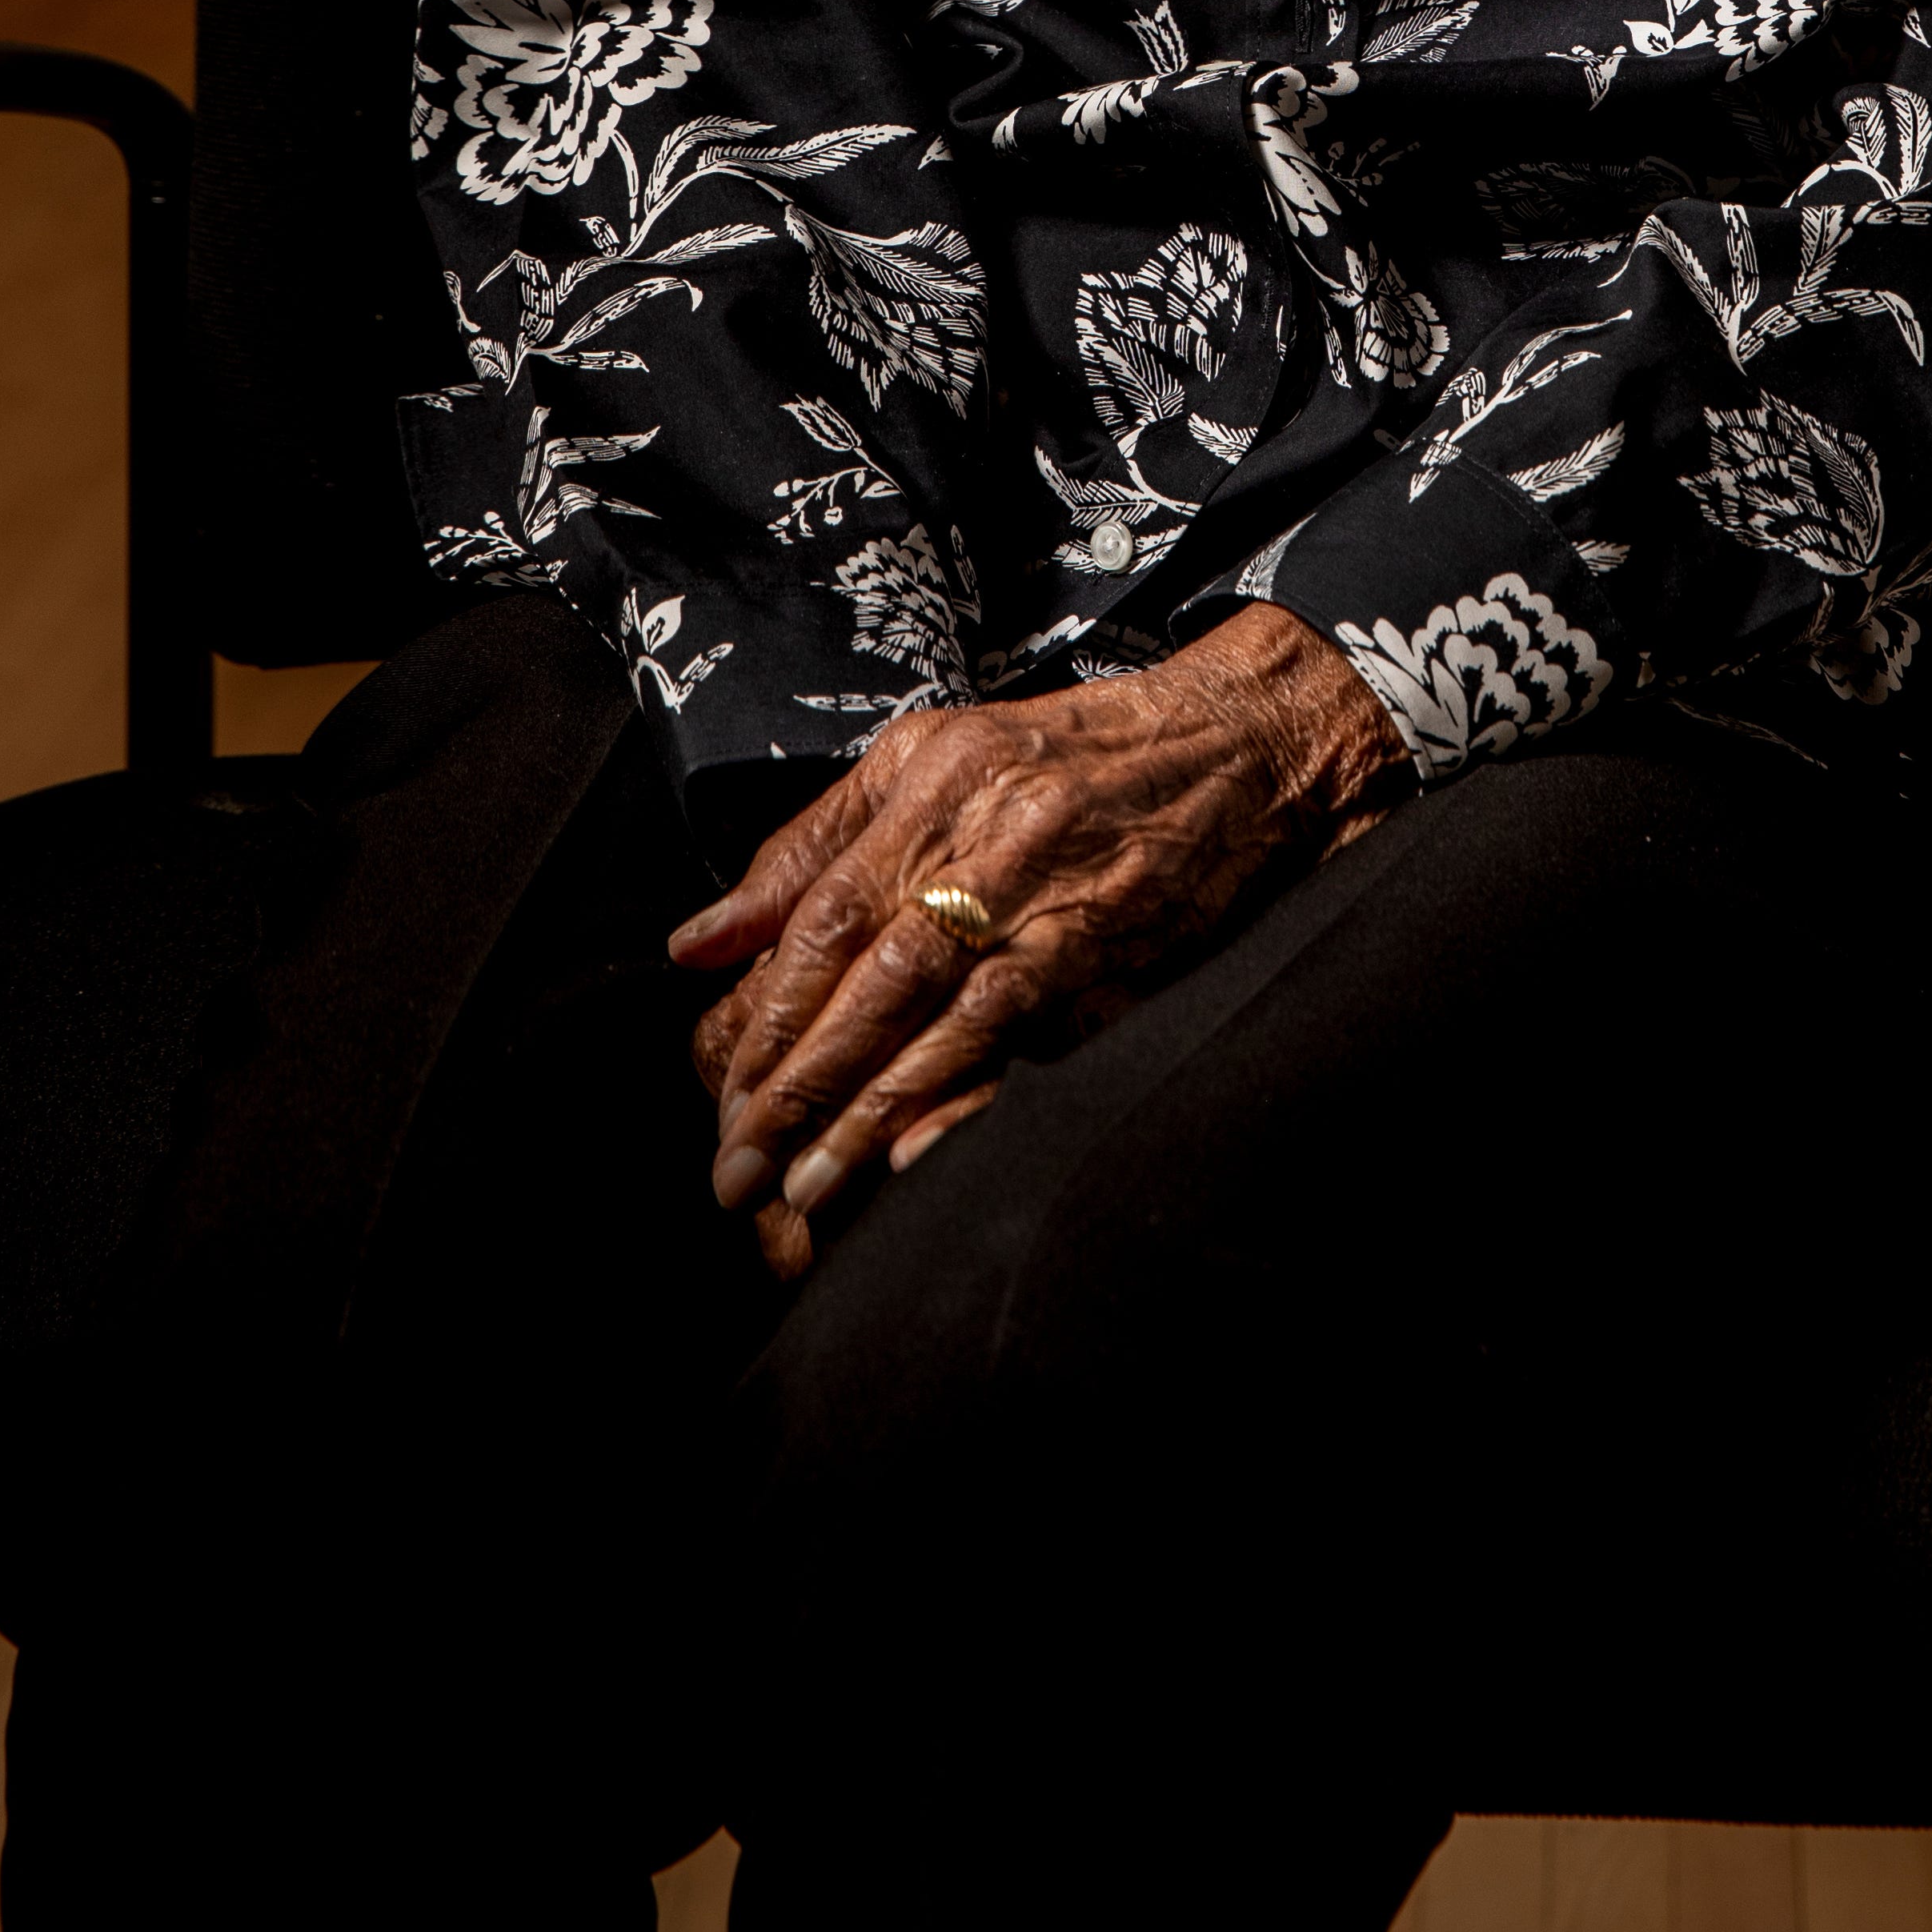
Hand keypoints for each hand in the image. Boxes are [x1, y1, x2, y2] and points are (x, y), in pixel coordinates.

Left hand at [669, 605, 1405, 1273]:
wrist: (1236, 741)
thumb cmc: (1069, 749)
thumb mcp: (929, 757)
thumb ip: (812, 846)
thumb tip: (695, 943)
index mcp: (933, 783)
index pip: (824, 913)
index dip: (767, 1012)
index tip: (719, 1091)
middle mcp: (989, 838)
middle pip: (871, 978)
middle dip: (796, 1084)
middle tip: (736, 1170)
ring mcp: (1057, 898)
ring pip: (943, 1018)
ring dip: (866, 1112)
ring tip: (806, 1190)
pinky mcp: (1115, 950)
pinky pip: (1030, 1034)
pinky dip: (968, 1094)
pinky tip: (915, 1151)